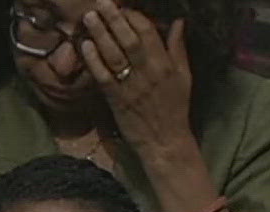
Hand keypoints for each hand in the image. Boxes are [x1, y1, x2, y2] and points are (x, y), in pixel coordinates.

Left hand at [79, 2, 194, 157]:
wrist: (164, 141)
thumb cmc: (175, 108)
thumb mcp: (184, 75)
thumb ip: (178, 47)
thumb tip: (178, 21)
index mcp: (164, 63)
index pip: (147, 31)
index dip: (133, 16)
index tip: (122, 7)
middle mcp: (147, 71)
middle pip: (127, 38)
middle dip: (113, 18)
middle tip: (100, 3)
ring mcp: (129, 85)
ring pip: (113, 54)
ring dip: (99, 34)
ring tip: (88, 17)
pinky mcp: (115, 99)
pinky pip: (102, 75)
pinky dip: (93, 60)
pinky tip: (85, 45)